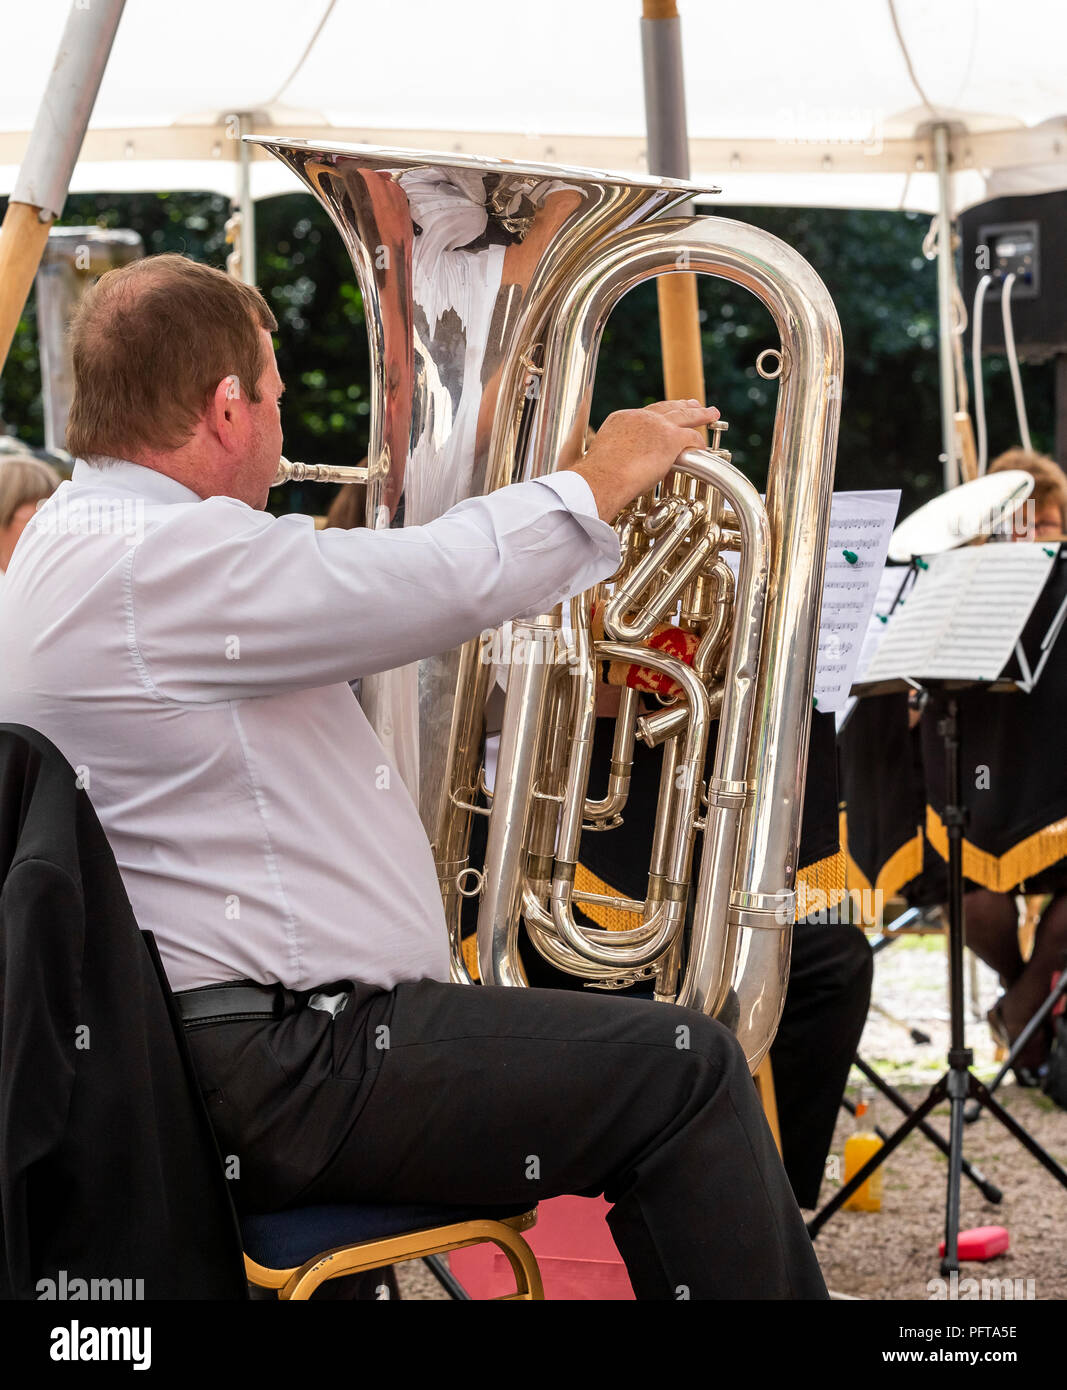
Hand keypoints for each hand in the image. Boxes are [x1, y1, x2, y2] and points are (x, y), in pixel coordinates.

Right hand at [563, 400, 719, 521]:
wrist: (601, 479)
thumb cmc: (596, 479)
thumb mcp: (601, 460)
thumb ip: (614, 458)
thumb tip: (618, 471)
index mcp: (621, 419)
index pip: (644, 415)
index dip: (657, 415)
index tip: (663, 417)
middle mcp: (639, 417)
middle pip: (666, 407)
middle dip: (681, 405)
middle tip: (693, 403)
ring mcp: (656, 426)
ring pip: (684, 415)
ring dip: (699, 414)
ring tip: (711, 412)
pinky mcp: (670, 439)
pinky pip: (692, 437)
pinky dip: (699, 442)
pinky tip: (705, 448)